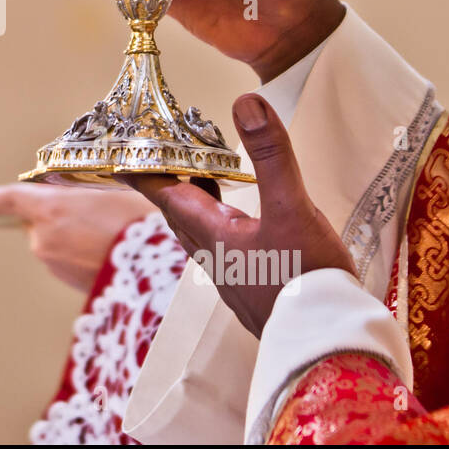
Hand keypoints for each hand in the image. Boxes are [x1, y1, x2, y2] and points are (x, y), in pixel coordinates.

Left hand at [0, 183, 153, 291]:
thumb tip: (81, 196)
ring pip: (55, 244)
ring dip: (73, 238)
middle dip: (60, 216)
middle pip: (41, 222)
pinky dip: (83, 257)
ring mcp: (55, 265)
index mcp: (50, 209)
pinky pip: (70, 262)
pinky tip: (112, 252)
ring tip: (111, 234)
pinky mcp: (69, 285)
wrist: (158, 270)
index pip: (12, 199)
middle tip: (96, 212)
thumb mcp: (115, 191)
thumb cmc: (140, 221)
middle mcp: (43, 239)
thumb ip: (86, 192)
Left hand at [119, 94, 354, 336]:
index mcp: (212, 233)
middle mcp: (213, 256)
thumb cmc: (306, 278)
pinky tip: (244, 225)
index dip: (143, 170)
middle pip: (179, 212)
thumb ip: (271, 155)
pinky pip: (225, 249)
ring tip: (203, 178)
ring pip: (202, 233)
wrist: (327, 346)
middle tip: (163, 156)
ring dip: (196, 204)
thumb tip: (245, 102)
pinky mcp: (253, 291)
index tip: (120, 153)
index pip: (165, 193)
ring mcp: (233, 277)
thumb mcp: (292, 207)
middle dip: (169, 183)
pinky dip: (222, 225)